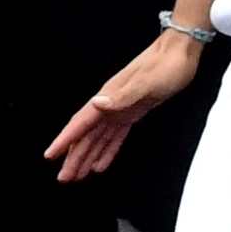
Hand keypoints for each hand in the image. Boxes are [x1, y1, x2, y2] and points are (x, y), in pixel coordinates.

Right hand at [46, 30, 211, 182]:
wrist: (180, 53)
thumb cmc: (165, 65)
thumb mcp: (146, 81)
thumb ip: (121, 96)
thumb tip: (97, 104)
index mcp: (108, 96)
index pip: (81, 123)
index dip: (65, 140)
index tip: (50, 155)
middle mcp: (109, 104)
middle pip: (86, 135)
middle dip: (73, 157)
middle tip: (64, 178)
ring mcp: (120, 108)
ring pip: (98, 139)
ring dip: (87, 157)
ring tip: (77, 176)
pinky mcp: (132, 113)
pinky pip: (115, 136)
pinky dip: (106, 151)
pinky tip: (100, 164)